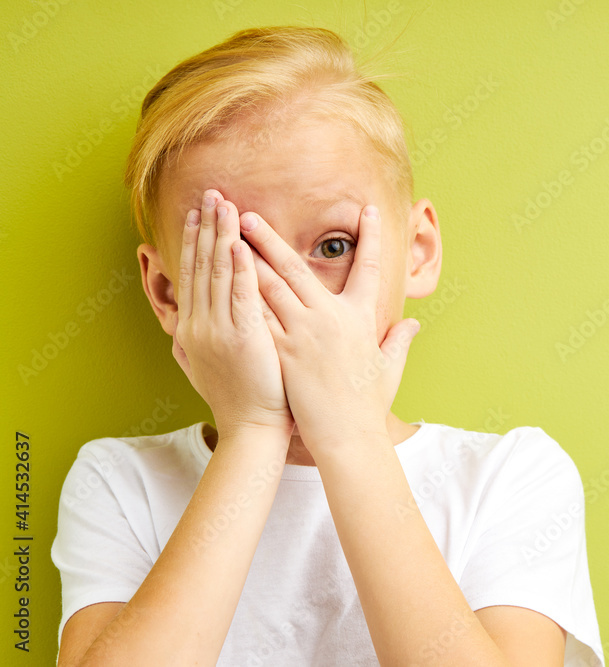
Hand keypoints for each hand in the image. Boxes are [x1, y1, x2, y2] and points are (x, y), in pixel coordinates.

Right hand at [172, 189, 294, 436]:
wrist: (251, 429)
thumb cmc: (240, 399)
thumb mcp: (207, 366)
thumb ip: (196, 343)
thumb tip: (180, 332)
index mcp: (194, 328)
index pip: (193, 275)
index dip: (194, 242)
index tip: (197, 213)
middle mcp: (200, 325)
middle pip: (201, 266)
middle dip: (205, 227)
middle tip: (210, 193)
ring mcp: (219, 330)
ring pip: (218, 273)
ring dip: (220, 235)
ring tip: (224, 204)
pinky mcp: (242, 337)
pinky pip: (240, 295)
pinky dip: (239, 267)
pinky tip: (239, 242)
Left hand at [237, 204, 419, 452]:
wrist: (348, 436)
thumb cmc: (368, 405)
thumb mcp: (389, 368)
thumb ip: (399, 341)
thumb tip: (413, 324)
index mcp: (359, 318)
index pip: (370, 269)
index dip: (371, 238)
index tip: (367, 210)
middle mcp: (331, 318)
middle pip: (298, 267)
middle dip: (272, 238)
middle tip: (250, 214)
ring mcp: (304, 333)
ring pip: (271, 286)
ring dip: (248, 258)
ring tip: (229, 237)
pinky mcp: (282, 351)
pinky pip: (257, 317)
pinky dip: (239, 295)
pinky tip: (222, 279)